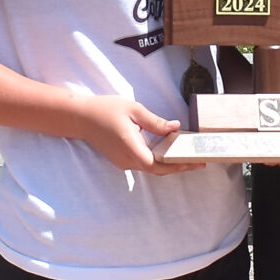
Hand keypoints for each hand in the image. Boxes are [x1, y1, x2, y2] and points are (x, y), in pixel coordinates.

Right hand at [75, 94, 203, 172]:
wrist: (81, 118)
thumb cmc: (105, 110)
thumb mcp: (133, 110)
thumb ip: (155, 121)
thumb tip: (175, 127)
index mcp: (130, 147)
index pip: (157, 164)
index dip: (176, 166)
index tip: (194, 162)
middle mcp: (127, 160)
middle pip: (157, 169)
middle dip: (178, 167)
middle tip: (198, 162)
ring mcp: (123, 162)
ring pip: (150, 167)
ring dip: (169, 164)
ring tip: (187, 156)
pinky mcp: (121, 160)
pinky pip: (143, 163)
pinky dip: (158, 160)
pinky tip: (169, 151)